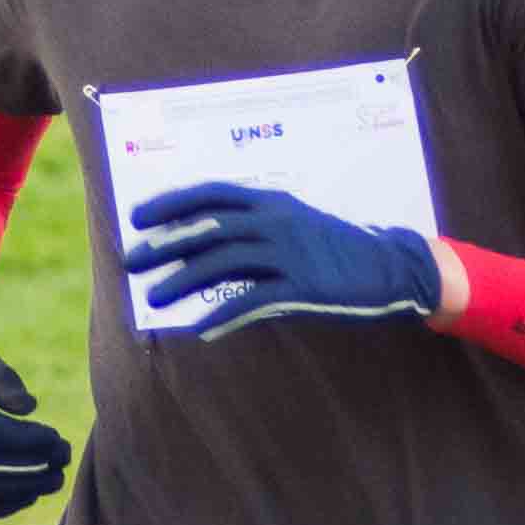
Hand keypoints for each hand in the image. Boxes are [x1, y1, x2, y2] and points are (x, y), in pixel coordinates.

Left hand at [117, 183, 445, 340]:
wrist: (392, 269)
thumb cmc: (338, 252)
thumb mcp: (295, 228)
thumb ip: (255, 235)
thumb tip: (207, 254)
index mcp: (272, 202)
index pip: (211, 195)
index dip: (172, 205)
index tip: (139, 218)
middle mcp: (276, 220)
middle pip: (208, 228)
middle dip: (165, 245)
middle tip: (131, 262)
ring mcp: (289, 252)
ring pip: (223, 262)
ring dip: (183, 281)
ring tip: (155, 300)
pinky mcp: (303, 285)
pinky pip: (253, 300)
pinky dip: (223, 314)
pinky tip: (200, 329)